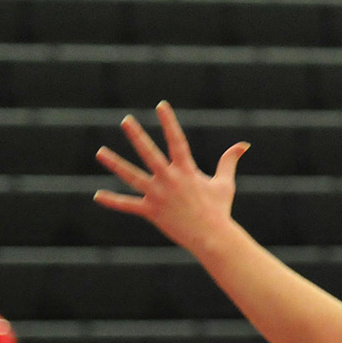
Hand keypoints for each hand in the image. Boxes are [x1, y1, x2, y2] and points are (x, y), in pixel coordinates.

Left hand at [94, 102, 248, 252]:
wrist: (212, 236)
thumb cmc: (220, 209)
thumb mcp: (225, 182)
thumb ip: (229, 161)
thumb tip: (243, 144)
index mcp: (187, 170)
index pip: (177, 140)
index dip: (169, 122)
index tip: (161, 105)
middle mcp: (170, 179)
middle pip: (149, 153)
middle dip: (137, 135)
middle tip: (126, 120)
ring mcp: (158, 195)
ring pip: (132, 176)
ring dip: (115, 163)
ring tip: (100, 152)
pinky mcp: (151, 211)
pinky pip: (128, 205)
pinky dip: (113, 201)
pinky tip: (98, 195)